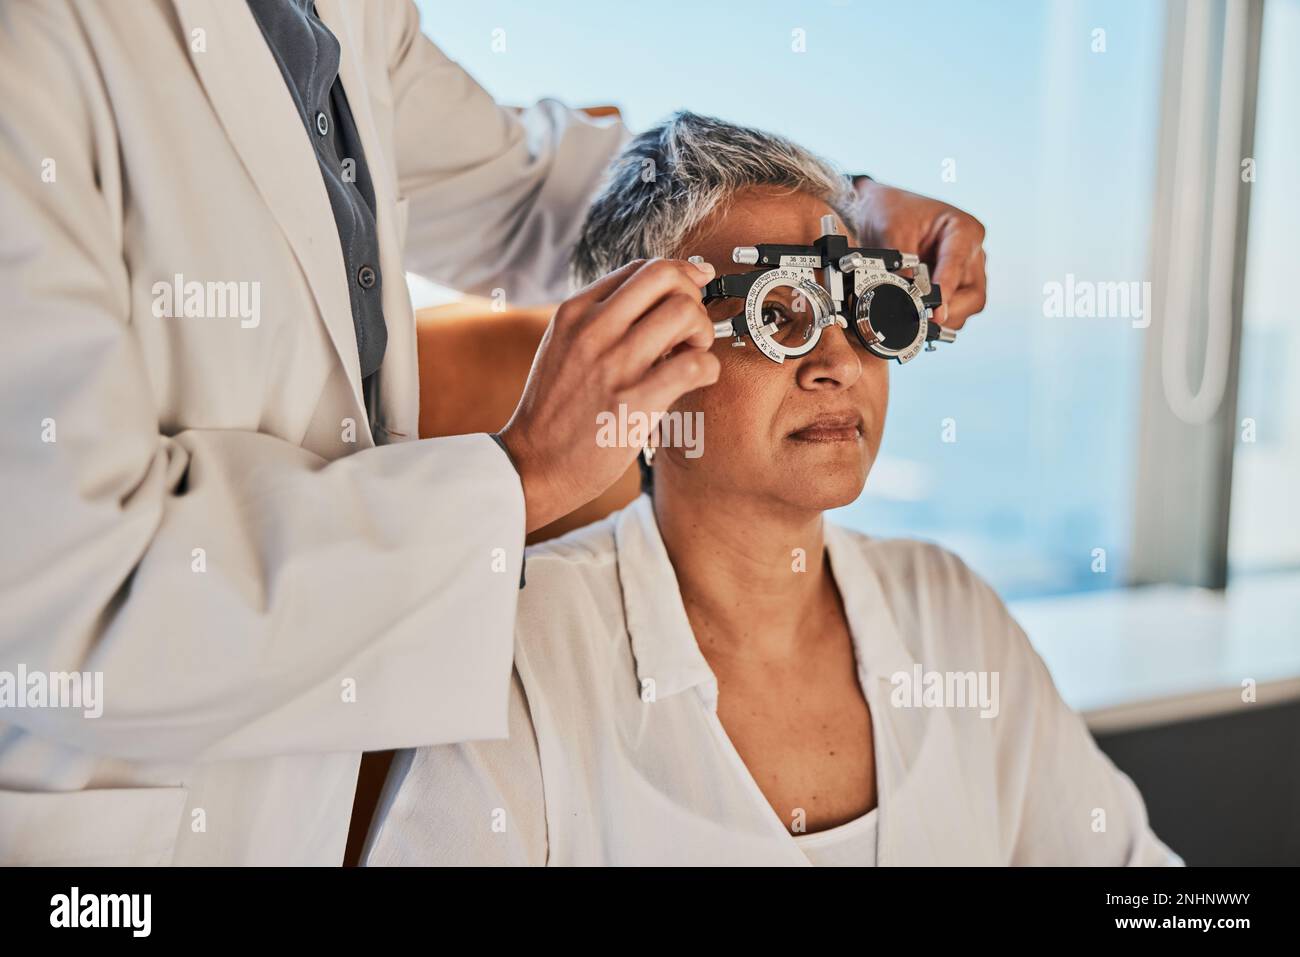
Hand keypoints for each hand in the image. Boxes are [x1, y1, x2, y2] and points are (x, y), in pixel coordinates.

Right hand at [499, 259, 720, 532]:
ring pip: (684, 312)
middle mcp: (593, 329)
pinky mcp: (635, 401)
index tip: (689, 295)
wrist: (532, 463)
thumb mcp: (561, 347)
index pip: (640, 267)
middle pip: (664, 275)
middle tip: (690, 328)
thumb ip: (597, 320)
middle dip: (691, 295)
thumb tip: (652, 300)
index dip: (676, 277)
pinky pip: (694, 364)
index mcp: (574, 312)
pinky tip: (697, 380)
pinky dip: (709, 368)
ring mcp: (614, 364)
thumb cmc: (553, 410)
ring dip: (702, 330)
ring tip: (692, 354)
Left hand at [852, 179, 986, 328]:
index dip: (946, 291)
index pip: (959, 266)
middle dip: (949, 310)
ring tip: (917, 312)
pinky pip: (954, 308)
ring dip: (944, 315)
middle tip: (924, 319)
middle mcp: (971, 251)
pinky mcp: (954, 284)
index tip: (936, 311)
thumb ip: (901, 267)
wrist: (880, 210)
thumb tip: (907, 300)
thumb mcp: (892, 233)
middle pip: (974, 295)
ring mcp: (965, 269)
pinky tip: (919, 311)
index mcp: (963, 230)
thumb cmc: (892, 211)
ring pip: (967, 306)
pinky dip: (937, 314)